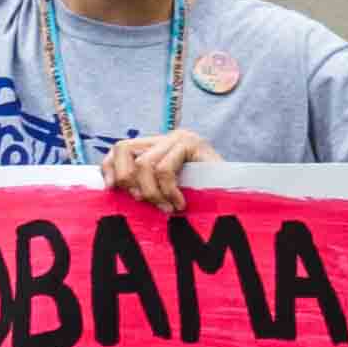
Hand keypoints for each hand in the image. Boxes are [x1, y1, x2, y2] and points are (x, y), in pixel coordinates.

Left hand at [99, 128, 224, 207]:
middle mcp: (165, 137)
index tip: (111, 189)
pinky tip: (180, 204)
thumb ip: (147, 185)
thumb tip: (116, 191)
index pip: (120, 148)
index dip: (109, 167)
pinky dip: (168, 191)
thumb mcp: (168, 190)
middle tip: (145, 202)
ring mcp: (179, 138)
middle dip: (127, 181)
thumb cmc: (204, 195)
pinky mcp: (192, 144)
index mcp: (156, 146)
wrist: (238, 189)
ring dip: (151, 192)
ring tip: (167, 208)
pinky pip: (164, 170)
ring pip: (144, 163)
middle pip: (124, 150)